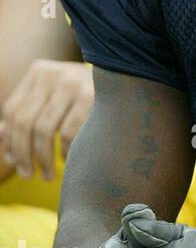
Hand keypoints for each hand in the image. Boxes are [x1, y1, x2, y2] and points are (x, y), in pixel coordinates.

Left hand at [0, 59, 92, 179]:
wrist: (130, 77)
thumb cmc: (87, 93)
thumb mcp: (55, 96)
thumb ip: (29, 112)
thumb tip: (1, 136)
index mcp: (39, 71)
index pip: (12, 110)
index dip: (10, 140)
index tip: (15, 162)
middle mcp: (53, 74)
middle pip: (25, 121)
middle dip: (23, 153)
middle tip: (28, 175)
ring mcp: (73, 83)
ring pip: (44, 130)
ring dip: (42, 158)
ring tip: (47, 175)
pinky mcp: (93, 96)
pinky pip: (69, 132)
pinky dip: (65, 151)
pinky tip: (68, 160)